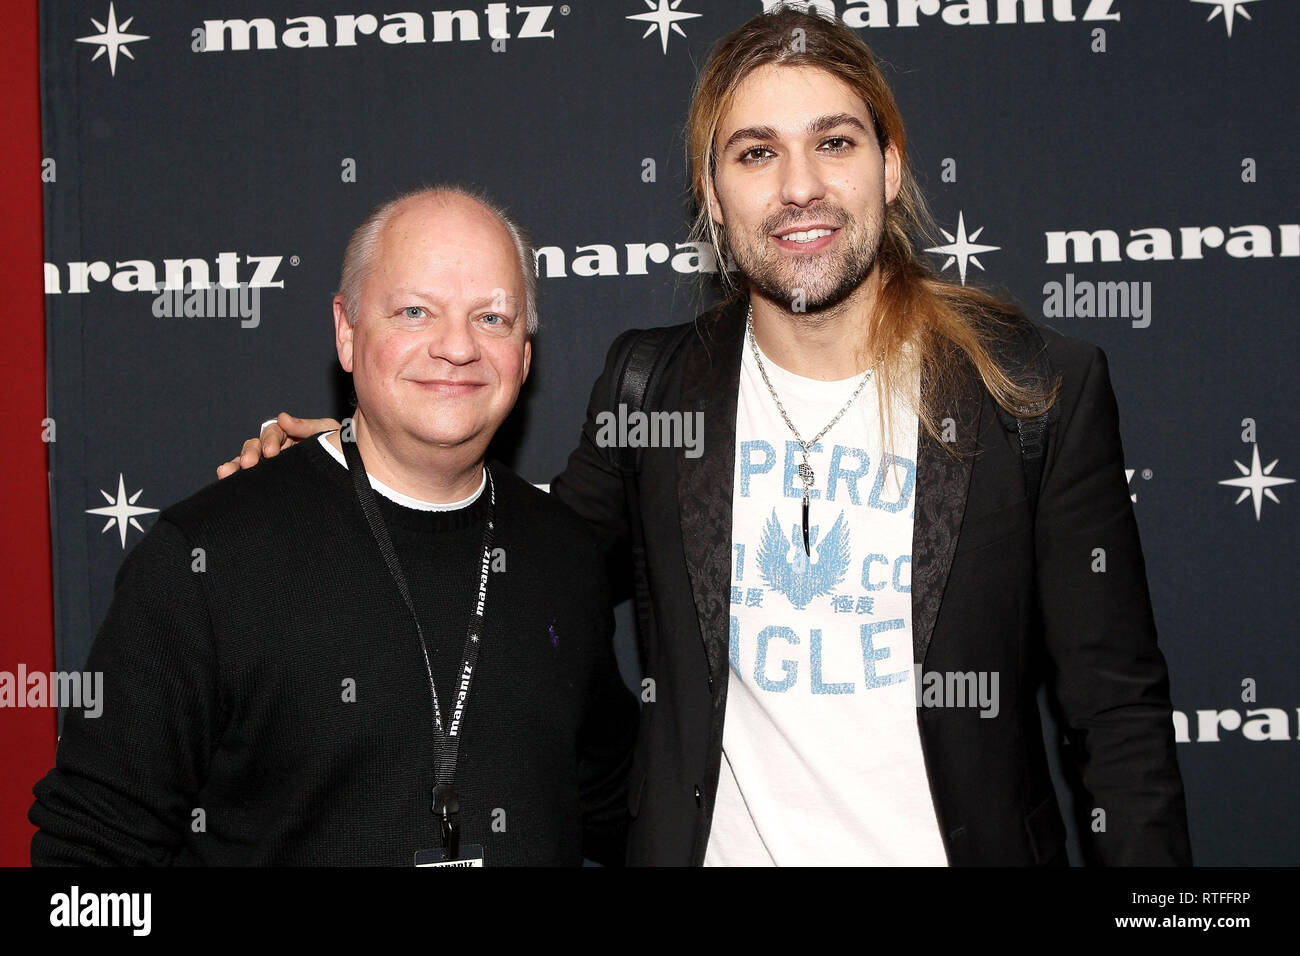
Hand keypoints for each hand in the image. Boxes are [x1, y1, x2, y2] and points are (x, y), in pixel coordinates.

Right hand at [216, 413, 341, 478]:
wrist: (354, 471)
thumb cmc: (341, 449)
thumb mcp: (328, 433)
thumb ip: (306, 426)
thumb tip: (282, 418)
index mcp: (289, 436)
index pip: (273, 433)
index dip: (269, 440)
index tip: (271, 452)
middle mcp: (277, 450)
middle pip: (255, 446)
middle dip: (250, 453)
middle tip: (250, 463)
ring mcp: (272, 466)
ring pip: (248, 462)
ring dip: (236, 465)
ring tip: (227, 472)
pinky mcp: (270, 482)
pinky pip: (250, 480)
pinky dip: (236, 478)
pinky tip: (225, 479)